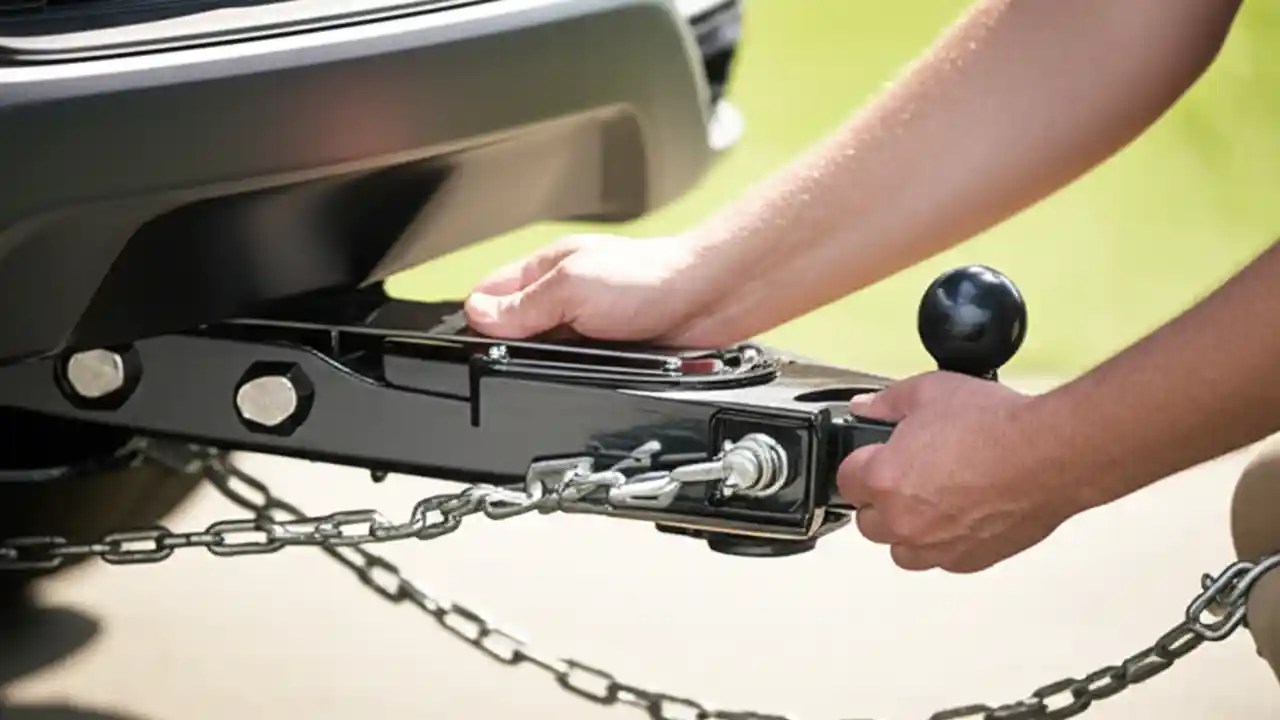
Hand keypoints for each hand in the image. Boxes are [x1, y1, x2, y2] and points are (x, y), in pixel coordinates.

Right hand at [463, 234, 732, 345]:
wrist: (710, 299)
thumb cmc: (652, 278)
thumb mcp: (571, 288)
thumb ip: (523, 305)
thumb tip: (477, 316)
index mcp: (547, 268)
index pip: (489, 294)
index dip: (478, 320)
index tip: (479, 343)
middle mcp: (565, 292)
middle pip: (514, 327)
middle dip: (513, 346)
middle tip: (522, 357)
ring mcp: (586, 322)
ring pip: (545, 351)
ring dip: (546, 362)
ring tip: (557, 365)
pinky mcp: (610, 348)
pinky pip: (577, 366)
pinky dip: (577, 372)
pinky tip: (584, 372)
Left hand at [838, 372, 1086, 572]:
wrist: (1049, 455)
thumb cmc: (996, 426)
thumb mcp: (929, 392)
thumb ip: (887, 403)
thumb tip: (864, 409)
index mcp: (885, 479)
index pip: (846, 481)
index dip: (860, 465)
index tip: (874, 458)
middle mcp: (904, 520)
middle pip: (868, 522)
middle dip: (879, 500)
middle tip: (904, 477)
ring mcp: (936, 546)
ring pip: (901, 551)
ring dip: (906, 530)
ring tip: (929, 503)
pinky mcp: (969, 559)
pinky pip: (941, 560)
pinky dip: (943, 544)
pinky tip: (960, 517)